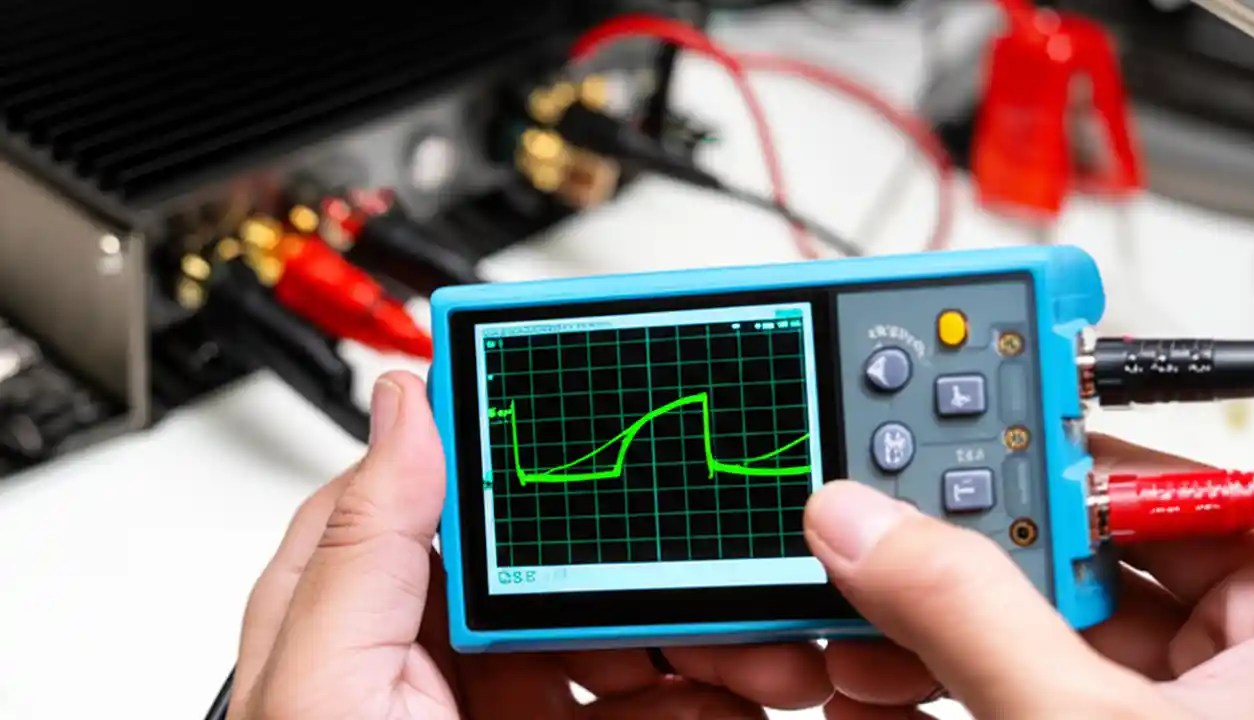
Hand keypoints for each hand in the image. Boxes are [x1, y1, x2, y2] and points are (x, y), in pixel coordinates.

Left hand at [228, 371, 832, 719]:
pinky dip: (725, 696)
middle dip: (660, 558)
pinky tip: (754, 692)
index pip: (465, 493)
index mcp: (383, 615)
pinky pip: (676, 705)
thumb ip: (364, 545)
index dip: (537, 447)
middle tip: (725, 555)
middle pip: (579, 564)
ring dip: (712, 628)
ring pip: (641, 635)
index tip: (617, 417)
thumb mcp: (327, 689)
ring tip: (763, 638)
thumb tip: (404, 401)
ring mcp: (532, 712)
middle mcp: (458, 658)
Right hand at [804, 435, 1253, 718]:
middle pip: (1064, 562)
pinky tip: (864, 696)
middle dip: (943, 563)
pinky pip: (1013, 700)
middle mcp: (1235, 659)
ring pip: (1024, 639)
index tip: (935, 428)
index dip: (1028, 451)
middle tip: (866, 537)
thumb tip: (865, 522)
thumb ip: (971, 617)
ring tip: (840, 634)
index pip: (1148, 486)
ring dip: (916, 638)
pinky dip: (932, 698)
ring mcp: (1167, 712)